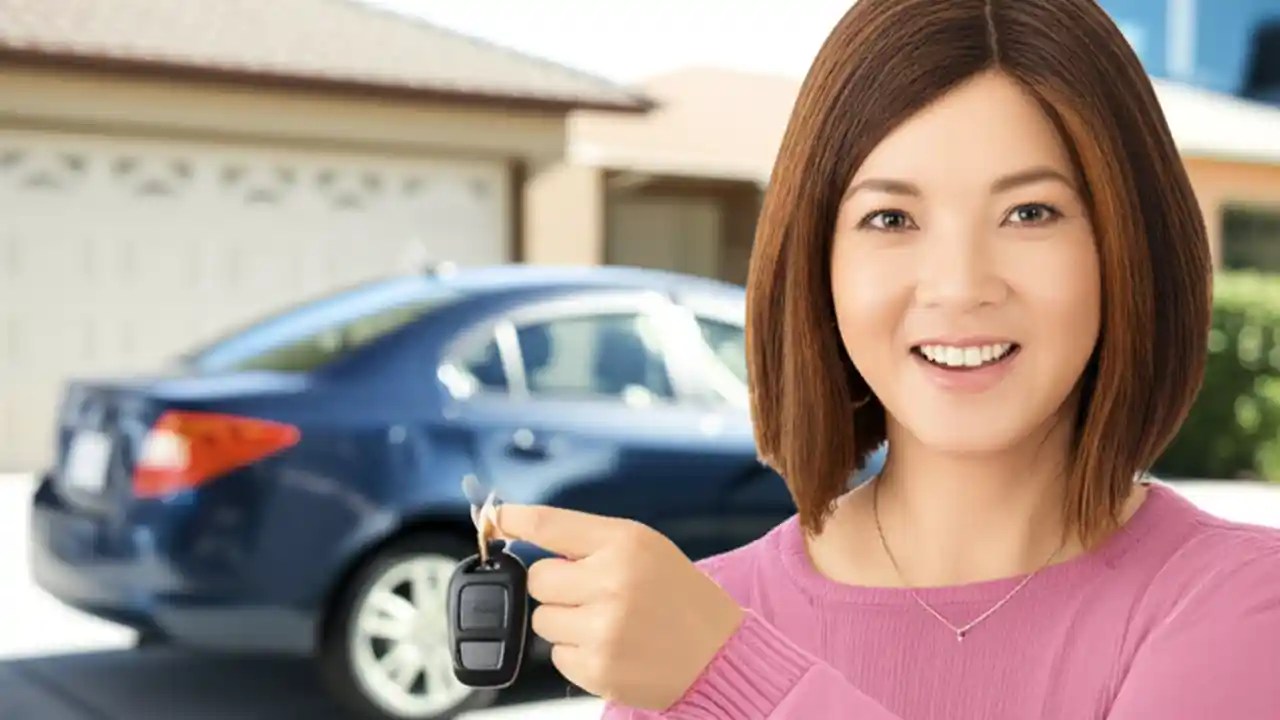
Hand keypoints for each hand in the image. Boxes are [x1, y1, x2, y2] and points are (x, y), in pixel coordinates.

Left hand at [496, 504, 743, 710]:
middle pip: (538, 579)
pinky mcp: (597, 668)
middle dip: (556, 586)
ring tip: (607, 622)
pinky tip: (610, 647)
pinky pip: (556, 655)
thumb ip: (590, 542)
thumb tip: (526, 537)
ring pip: (542, 619)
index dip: (514, 520)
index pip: (551, 525)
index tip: (493, 518)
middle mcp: (612, 581)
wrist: (719, 653)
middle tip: (591, 593)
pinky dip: (576, 653)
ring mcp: (603, 628)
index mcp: (624, 543)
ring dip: (565, 622)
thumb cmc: (679, 597)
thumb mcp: (643, 549)